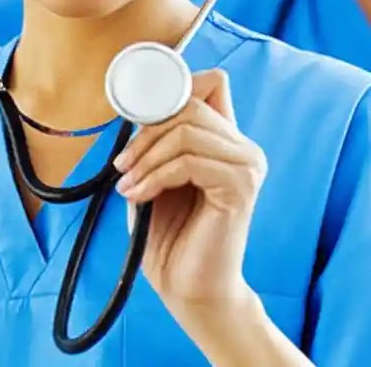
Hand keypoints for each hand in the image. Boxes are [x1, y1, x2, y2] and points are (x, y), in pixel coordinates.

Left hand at [112, 69, 267, 313]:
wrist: (188, 287)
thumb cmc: (170, 235)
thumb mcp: (154, 175)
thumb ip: (155, 141)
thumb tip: (137, 108)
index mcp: (225, 140)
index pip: (210, 83)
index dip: (172, 90)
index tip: (135, 119)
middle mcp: (242, 148)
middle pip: (191, 104)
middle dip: (146, 130)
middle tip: (123, 164)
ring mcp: (247, 166)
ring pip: (188, 130)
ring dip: (146, 156)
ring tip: (127, 184)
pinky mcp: (241, 187)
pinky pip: (189, 162)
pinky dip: (155, 176)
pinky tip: (138, 196)